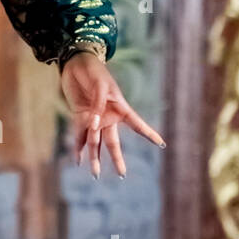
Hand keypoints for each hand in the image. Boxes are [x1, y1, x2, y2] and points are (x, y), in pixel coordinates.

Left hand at [60, 51, 164, 178]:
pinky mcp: (79, 117)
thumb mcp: (99, 85)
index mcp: (119, 108)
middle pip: (113, 142)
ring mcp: (94, 119)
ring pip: (95, 143)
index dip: (148, 134)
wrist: (76, 62)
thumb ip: (98, 106)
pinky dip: (78, 148)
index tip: (162, 144)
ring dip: (94, 158)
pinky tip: (78, 161)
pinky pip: (79, 136)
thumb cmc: (93, 71)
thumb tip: (94, 125)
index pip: (137, 123)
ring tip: (95, 175)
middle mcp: (108, 117)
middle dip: (117, 159)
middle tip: (122, 176)